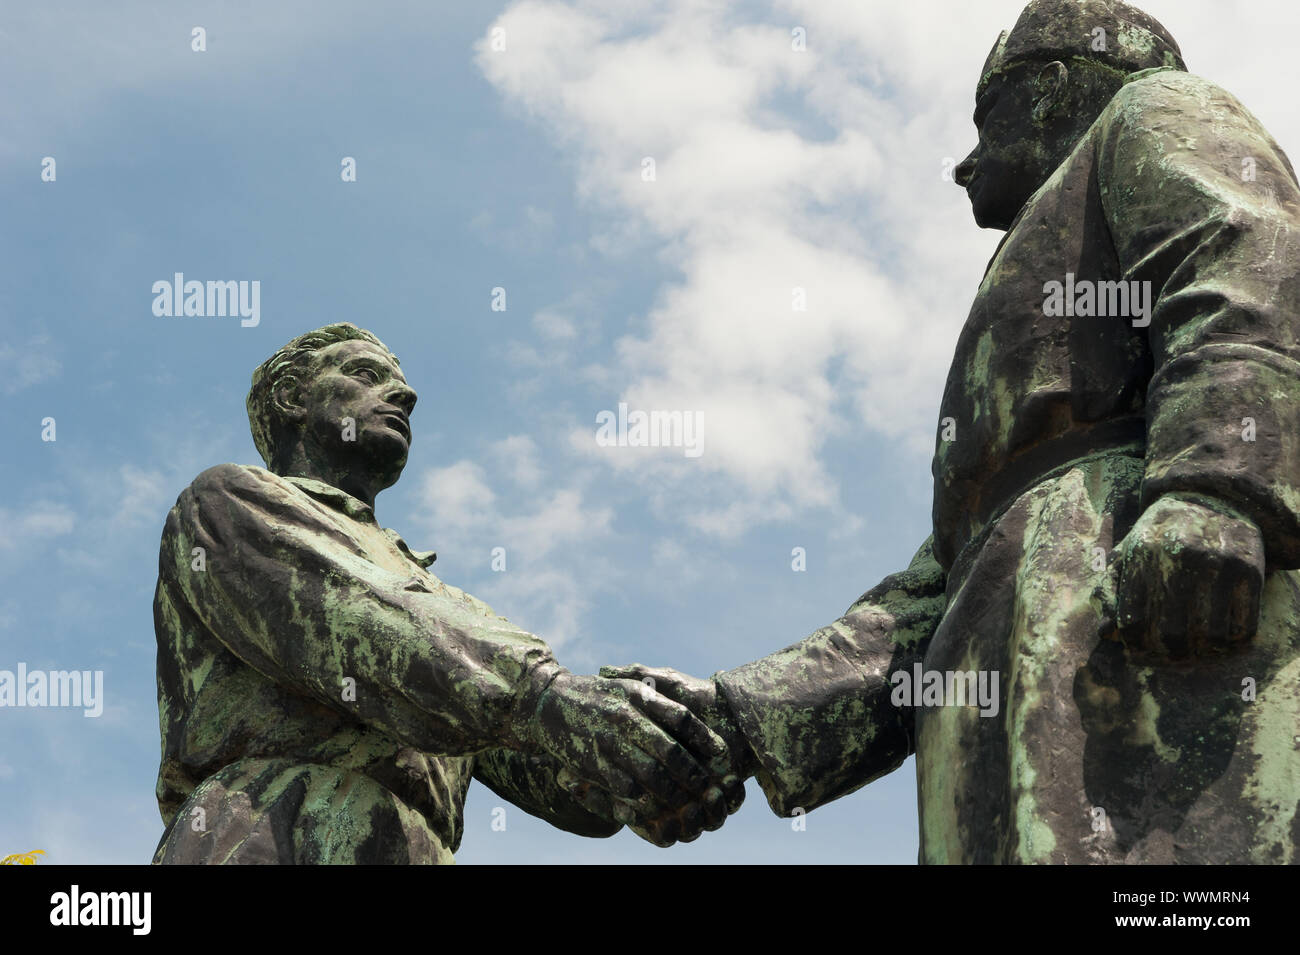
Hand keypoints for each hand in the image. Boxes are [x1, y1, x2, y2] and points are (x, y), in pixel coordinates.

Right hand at [517, 668, 731, 836]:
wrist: (547, 702)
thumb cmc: (597, 695)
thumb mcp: (628, 687)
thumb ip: (656, 699)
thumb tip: (691, 720)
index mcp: (638, 695)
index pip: (681, 717)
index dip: (704, 737)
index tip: (721, 752)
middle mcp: (624, 717)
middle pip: (670, 750)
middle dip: (693, 772)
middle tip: (708, 786)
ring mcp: (607, 741)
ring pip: (650, 774)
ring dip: (672, 792)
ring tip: (686, 802)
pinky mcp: (591, 762)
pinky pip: (624, 787)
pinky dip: (643, 800)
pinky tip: (654, 806)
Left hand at [1114, 493, 1264, 659]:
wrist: (1212, 497)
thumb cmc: (1162, 533)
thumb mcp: (1129, 551)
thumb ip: (1112, 590)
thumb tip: (1105, 633)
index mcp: (1143, 550)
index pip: (1132, 619)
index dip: (1134, 644)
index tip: (1139, 649)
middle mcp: (1180, 555)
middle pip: (1170, 632)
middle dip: (1168, 652)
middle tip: (1170, 654)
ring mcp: (1218, 562)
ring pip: (1209, 636)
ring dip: (1202, 651)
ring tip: (1196, 647)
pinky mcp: (1250, 569)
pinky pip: (1244, 627)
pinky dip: (1233, 642)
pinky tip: (1223, 636)